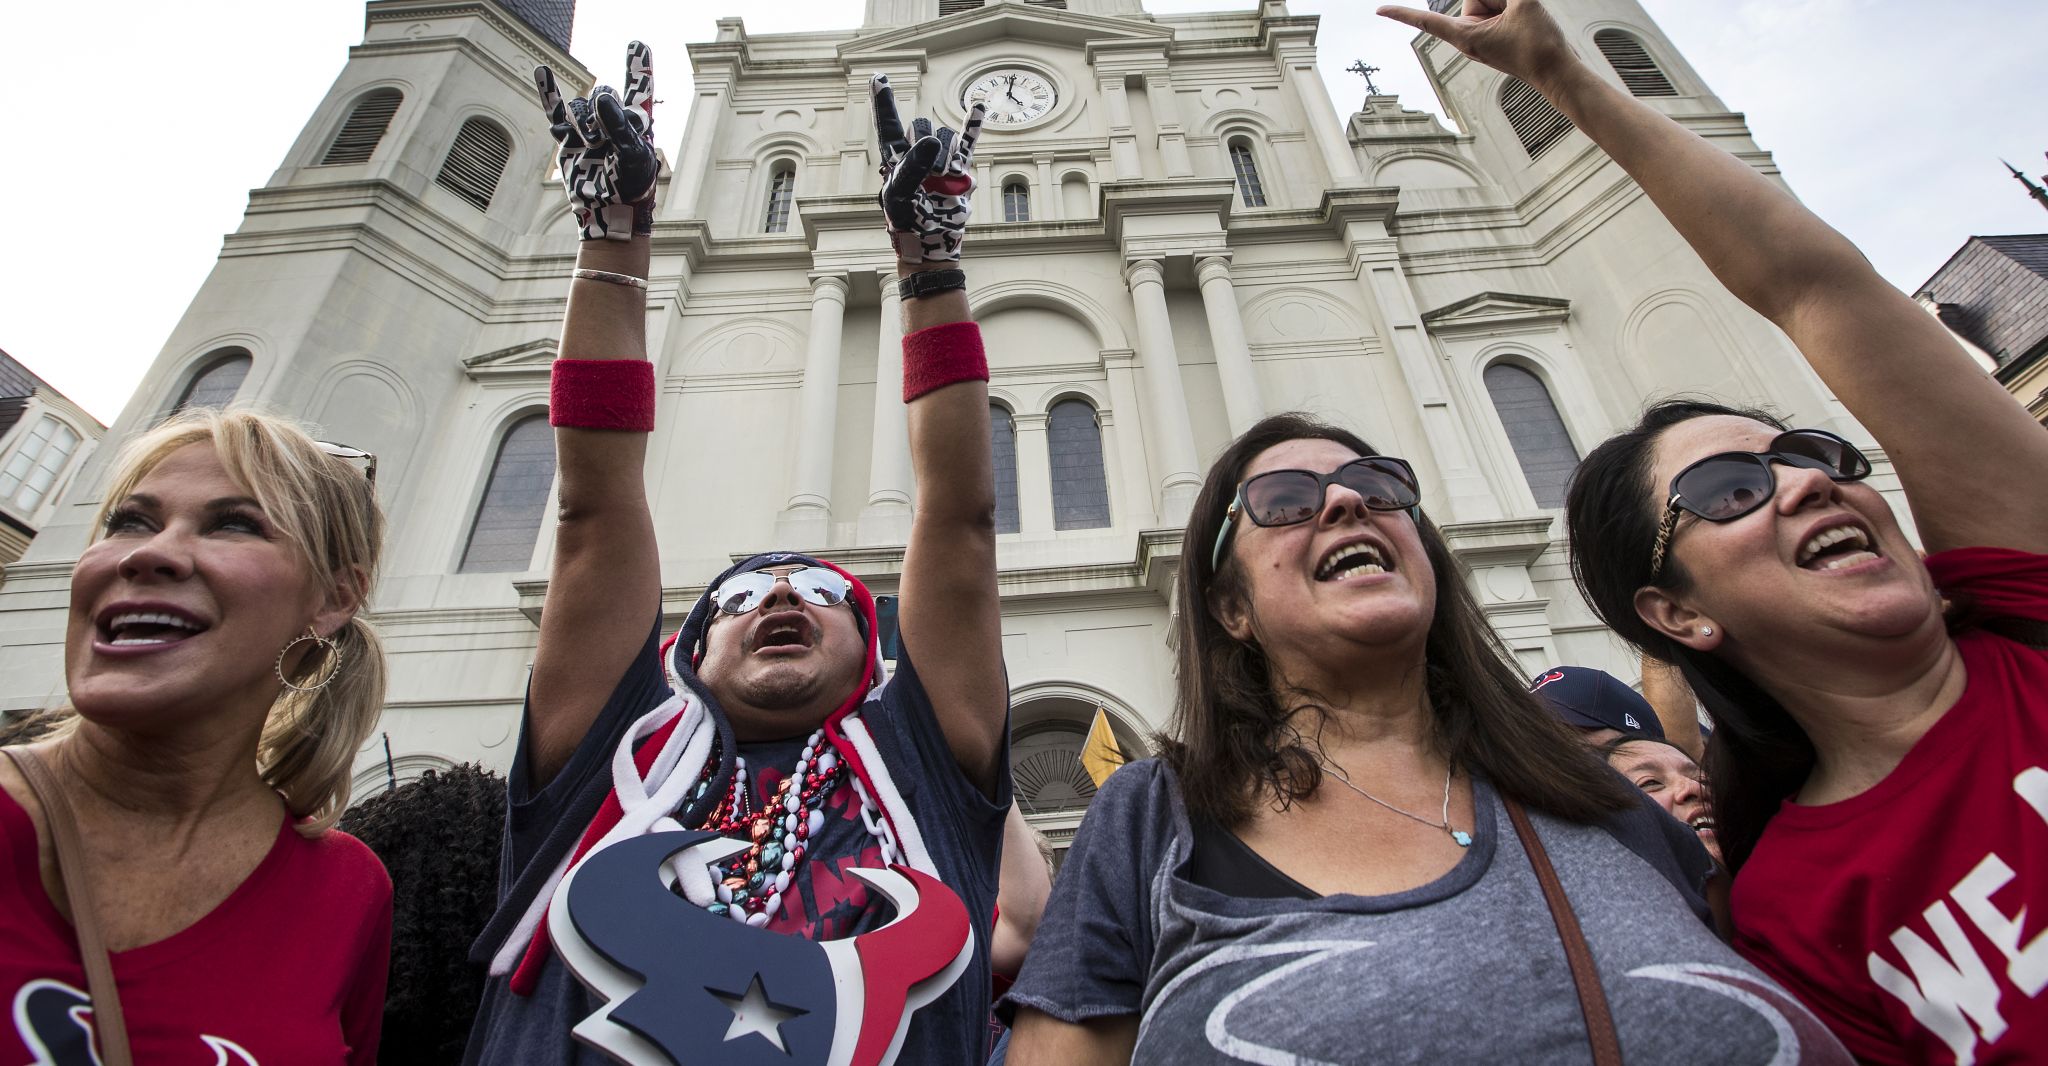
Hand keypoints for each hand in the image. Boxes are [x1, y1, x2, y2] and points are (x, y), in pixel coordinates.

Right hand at [536, 41, 658, 240]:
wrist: (608, 212)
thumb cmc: (631, 186)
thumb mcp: (634, 155)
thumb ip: (619, 124)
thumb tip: (601, 97)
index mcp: (636, 122)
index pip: (639, 88)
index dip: (638, 66)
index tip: (639, 44)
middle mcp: (612, 120)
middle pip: (603, 92)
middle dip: (601, 110)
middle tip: (603, 136)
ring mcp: (588, 128)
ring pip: (580, 106)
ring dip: (583, 123)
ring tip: (591, 144)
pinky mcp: (568, 139)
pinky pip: (555, 111)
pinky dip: (548, 92)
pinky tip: (541, 70)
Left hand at [871, 73, 984, 265]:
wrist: (931, 243)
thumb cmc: (906, 221)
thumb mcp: (899, 195)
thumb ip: (912, 166)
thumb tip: (934, 140)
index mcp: (895, 158)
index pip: (887, 123)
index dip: (883, 101)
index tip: (878, 79)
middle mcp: (917, 154)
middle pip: (924, 127)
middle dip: (929, 147)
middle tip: (930, 176)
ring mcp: (939, 161)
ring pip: (947, 138)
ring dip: (948, 159)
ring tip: (945, 183)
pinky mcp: (960, 171)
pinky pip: (968, 143)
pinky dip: (973, 126)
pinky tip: (977, 106)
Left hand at [1376, 0, 1578, 89]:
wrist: (1558, 71)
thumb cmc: (1538, 47)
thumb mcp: (1524, 3)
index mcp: (1466, 36)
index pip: (1426, 20)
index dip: (1401, 13)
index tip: (1378, 10)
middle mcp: (1470, 37)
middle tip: (1515, 18)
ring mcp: (1484, 35)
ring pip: (1490, 0)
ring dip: (1508, 2)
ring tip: (1523, 22)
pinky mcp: (1497, 34)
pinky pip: (1501, 7)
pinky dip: (1511, 5)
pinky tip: (1524, 17)